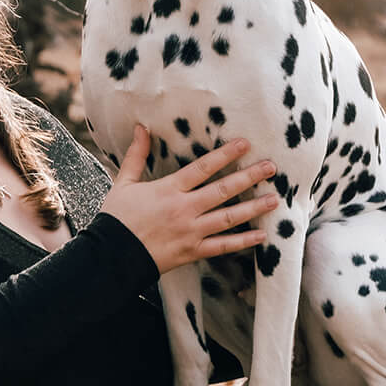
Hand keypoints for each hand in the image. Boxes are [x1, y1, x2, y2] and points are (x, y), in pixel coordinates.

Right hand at [98, 128, 278, 273]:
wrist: (111, 257)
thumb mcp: (124, 183)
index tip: (245, 144)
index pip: (203, 168)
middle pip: (223, 190)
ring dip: (253, 208)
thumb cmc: (116, 218)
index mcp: (169, 190)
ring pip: (228, 218)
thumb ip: (137, 155)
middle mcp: (184, 209)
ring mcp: (190, 232)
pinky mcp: (192, 252)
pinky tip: (261, 236)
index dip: (225, 155)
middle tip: (272, 168)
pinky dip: (242, 242)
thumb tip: (142, 128)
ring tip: (274, 199)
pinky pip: (222, 246)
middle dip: (249, 177)